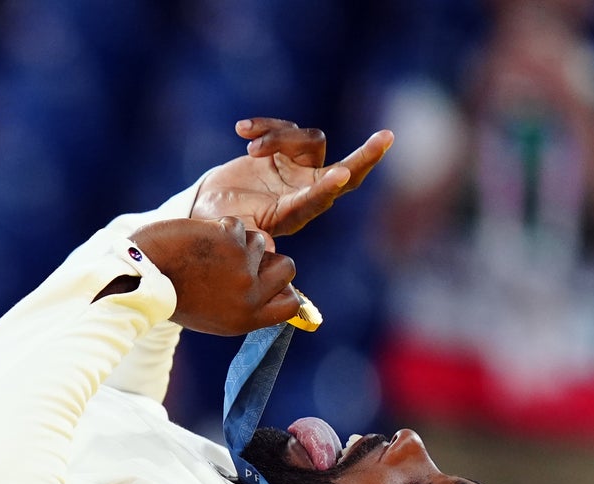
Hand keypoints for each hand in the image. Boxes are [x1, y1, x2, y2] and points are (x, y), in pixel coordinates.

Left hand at [132, 217, 299, 335]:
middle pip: (286, 267)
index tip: (271, 281)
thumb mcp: (215, 315)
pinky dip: (218, 227)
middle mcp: (250, 296)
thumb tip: (278, 287)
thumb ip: (247, 304)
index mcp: (247, 318)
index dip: (285, 289)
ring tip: (206, 253)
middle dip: (266, 258)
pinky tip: (197, 240)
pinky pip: (238, 225)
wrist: (140, 275)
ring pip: (259, 241)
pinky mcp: (231, 240)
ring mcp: (242, 267)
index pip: (291, 305)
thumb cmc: (174, 294)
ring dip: (236, 241)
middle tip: (239, 257)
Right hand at [192, 118, 393, 242]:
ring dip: (279, 138)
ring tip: (250, 148)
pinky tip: (241, 130)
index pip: (319, 199)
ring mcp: (299, 169)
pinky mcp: (286, 150)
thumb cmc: (217, 222)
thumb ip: (251, 234)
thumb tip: (269, 249)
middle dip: (366, 156)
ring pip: (310, 140)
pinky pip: (287, 127)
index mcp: (294, 213)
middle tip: (386, 137)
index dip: (328, 187)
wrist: (207, 205)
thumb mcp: (231, 228)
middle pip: (345, 172)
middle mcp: (305, 191)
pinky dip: (265, 125)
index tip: (339, 175)